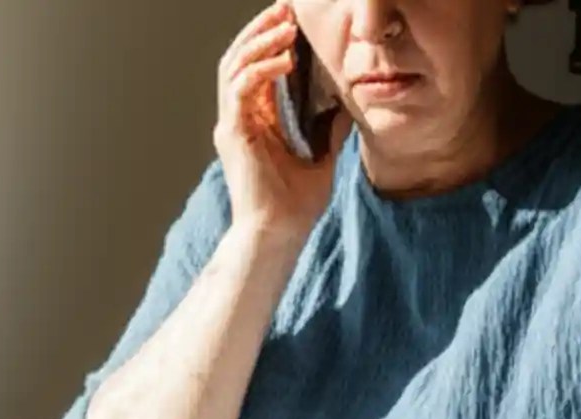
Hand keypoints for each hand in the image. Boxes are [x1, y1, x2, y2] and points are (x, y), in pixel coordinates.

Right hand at [213, 2, 351, 245]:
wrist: (279, 233)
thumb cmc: (295, 204)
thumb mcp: (323, 156)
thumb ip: (330, 129)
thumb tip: (348, 105)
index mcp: (256, 122)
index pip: (256, 68)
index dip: (270, 40)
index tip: (291, 19)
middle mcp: (239, 119)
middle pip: (239, 59)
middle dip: (261, 30)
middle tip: (285, 8)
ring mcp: (233, 125)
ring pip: (234, 67)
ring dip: (259, 42)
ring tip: (284, 26)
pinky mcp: (234, 134)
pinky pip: (241, 89)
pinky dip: (260, 69)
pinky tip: (285, 60)